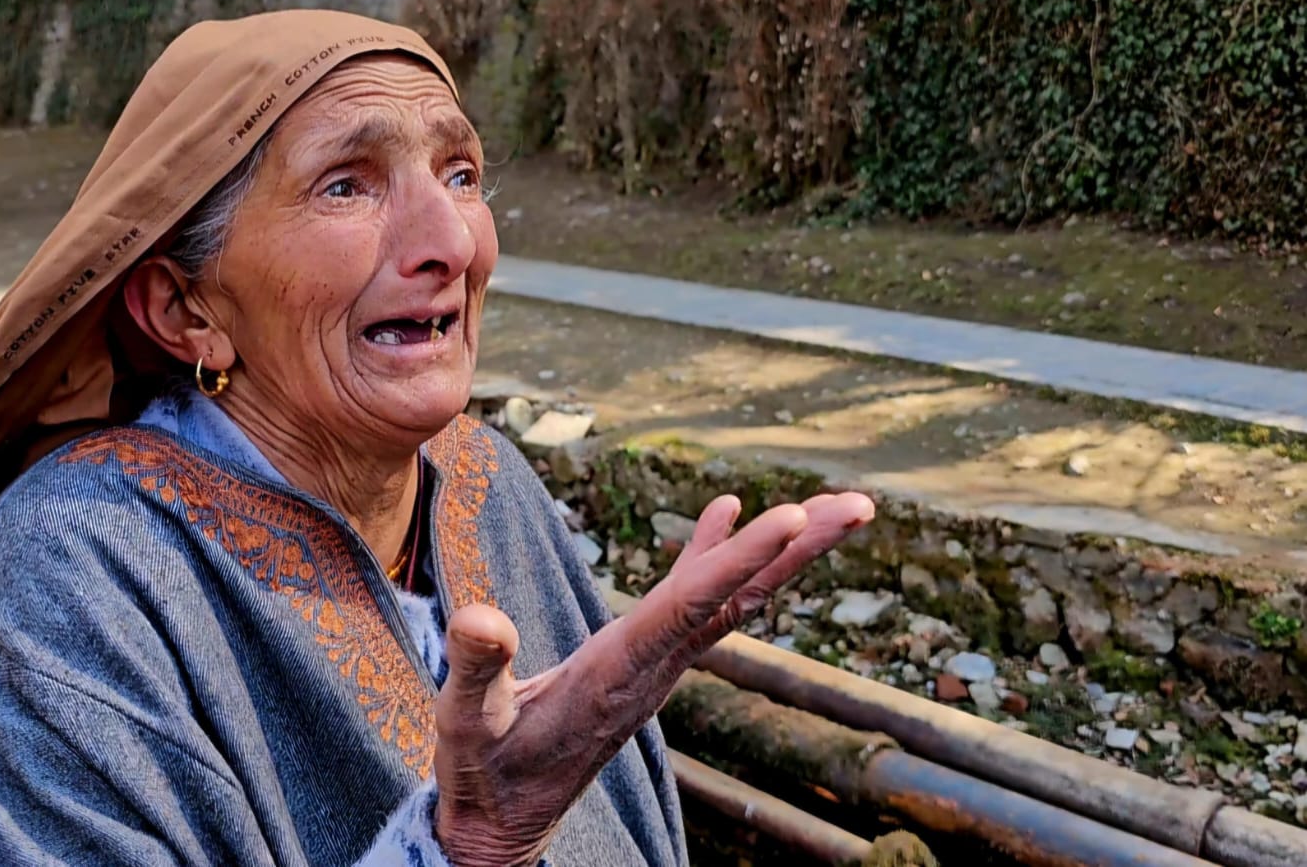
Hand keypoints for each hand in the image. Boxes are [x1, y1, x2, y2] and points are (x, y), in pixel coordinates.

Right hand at [431, 492, 874, 865]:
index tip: (794, 516)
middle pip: (739, 599)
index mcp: (618, 674)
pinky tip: (728, 510)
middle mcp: (652, 666)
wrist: (502, 824)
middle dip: (800, 552)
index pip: (691, 607)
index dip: (741, 560)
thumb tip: (481, 616)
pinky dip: (715, 552)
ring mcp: (652, 663)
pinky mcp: (637, 659)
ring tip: (833, 505)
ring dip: (779, 551)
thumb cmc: (483, 774)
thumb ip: (476, 670)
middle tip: (862, 507)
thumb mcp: (467, 724)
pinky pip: (690, 598)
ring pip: (728, 597)